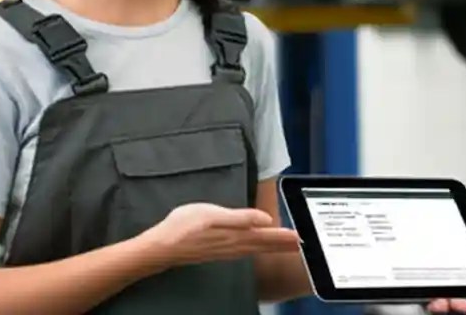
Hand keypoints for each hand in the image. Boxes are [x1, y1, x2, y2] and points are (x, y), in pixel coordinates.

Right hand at [139, 203, 301, 268]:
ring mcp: (226, 251)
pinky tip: (257, 247)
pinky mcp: (218, 251)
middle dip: (284, 244)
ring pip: (256, 249)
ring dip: (273, 247)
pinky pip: (246, 251)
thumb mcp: (212, 214)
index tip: (302, 237)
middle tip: (303, 244)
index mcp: (235, 236)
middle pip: (264, 245)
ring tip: (287, 245)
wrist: (162, 247)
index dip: (284, 237)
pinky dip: (258, 248)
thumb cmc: (184, 227)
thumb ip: (240, 217)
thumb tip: (265, 219)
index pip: (266, 236)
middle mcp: (234, 246)